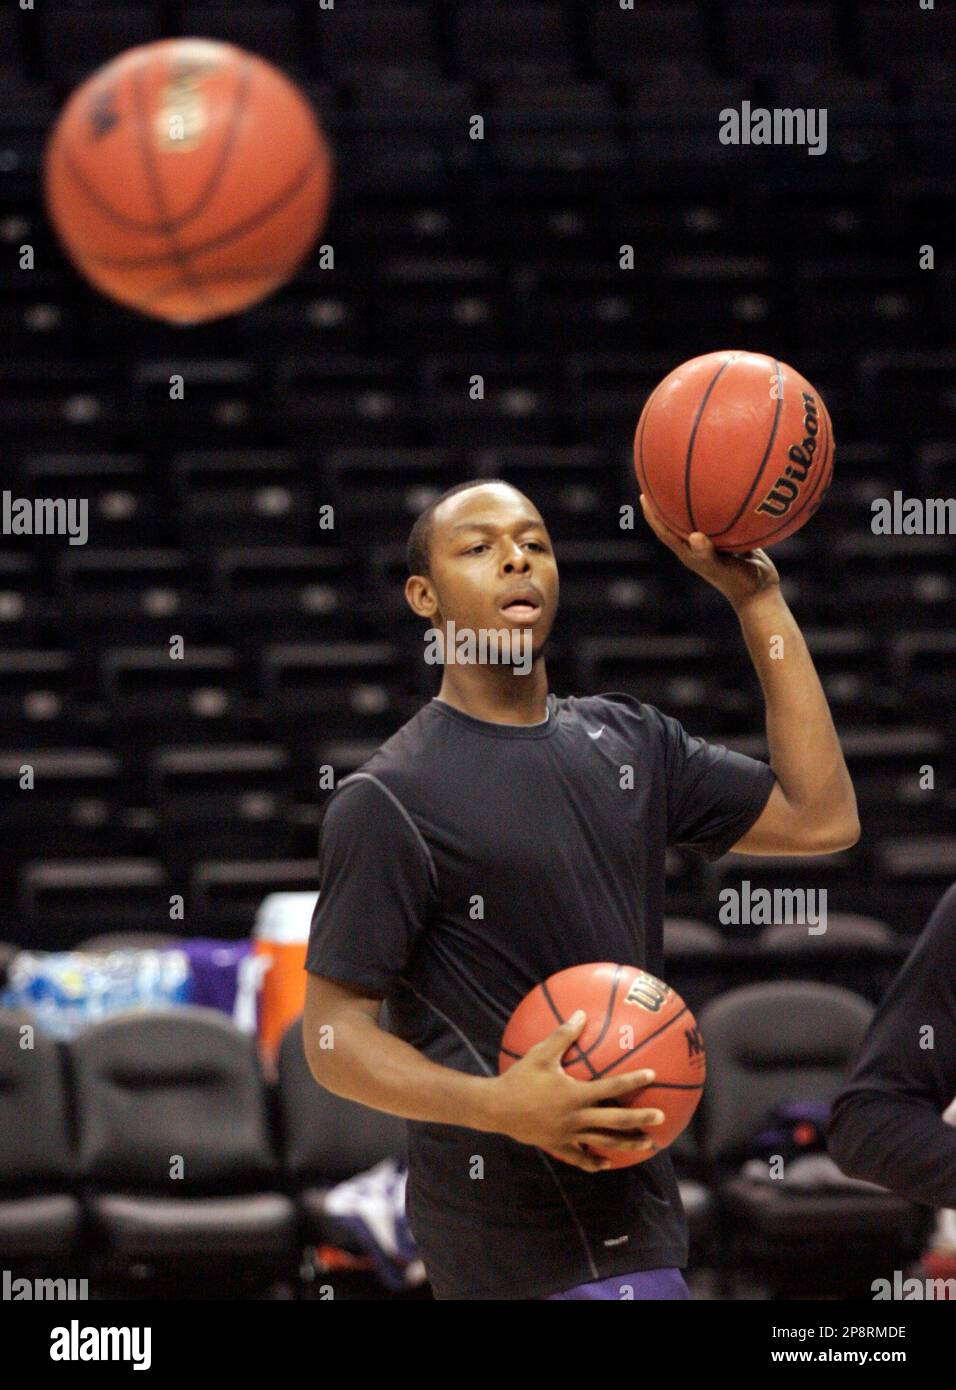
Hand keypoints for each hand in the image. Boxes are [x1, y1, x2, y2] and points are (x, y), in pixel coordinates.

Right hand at [488, 1011, 663, 1171]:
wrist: (496, 1108)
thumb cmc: (519, 1078)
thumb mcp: (541, 1053)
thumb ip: (563, 1035)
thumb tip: (580, 1013)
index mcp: (575, 1094)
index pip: (610, 1086)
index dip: (632, 1080)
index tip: (652, 1075)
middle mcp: (576, 1117)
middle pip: (615, 1120)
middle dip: (640, 1119)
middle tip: (661, 1116)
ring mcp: (568, 1135)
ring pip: (603, 1142)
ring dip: (627, 1143)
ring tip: (648, 1144)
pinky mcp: (557, 1146)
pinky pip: (580, 1157)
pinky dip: (594, 1161)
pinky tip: (607, 1163)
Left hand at [639, 492, 780, 611]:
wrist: (761, 593)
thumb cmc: (739, 583)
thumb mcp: (722, 568)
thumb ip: (707, 553)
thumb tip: (695, 536)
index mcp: (689, 553)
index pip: (664, 531)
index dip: (652, 515)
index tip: (643, 495)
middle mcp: (697, 547)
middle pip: (675, 522)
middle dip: (666, 504)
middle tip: (660, 480)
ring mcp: (714, 544)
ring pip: (698, 521)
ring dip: (692, 503)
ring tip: (691, 480)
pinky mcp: (729, 542)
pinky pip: (720, 521)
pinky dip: (719, 508)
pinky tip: (728, 491)